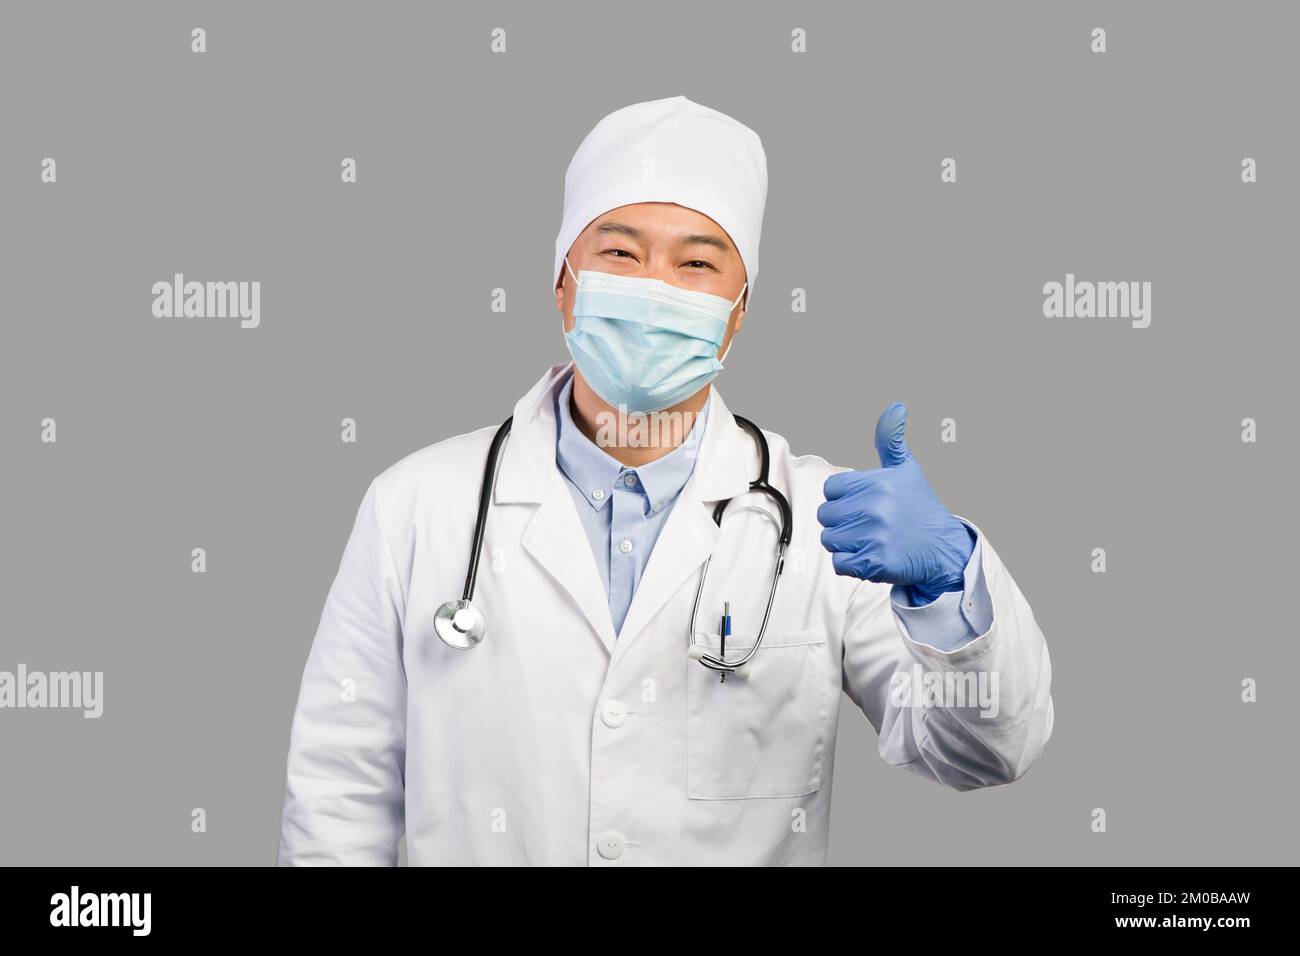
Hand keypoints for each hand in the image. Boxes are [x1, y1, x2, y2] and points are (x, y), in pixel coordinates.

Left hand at [817, 402, 974, 599]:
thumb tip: (896, 407)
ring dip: (845, 544)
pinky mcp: (874, 563)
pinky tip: (872, 556)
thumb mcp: (906, 469)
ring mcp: (874, 537)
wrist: (944, 549)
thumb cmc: (920, 507)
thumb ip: (890, 440)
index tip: (866, 503)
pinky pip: (839, 563)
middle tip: (869, 524)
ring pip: (829, 539)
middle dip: (843, 521)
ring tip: (870, 539)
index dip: (844, 498)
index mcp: (877, 483)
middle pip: (825, 515)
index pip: (831, 489)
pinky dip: (851, 564)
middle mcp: (875, 508)